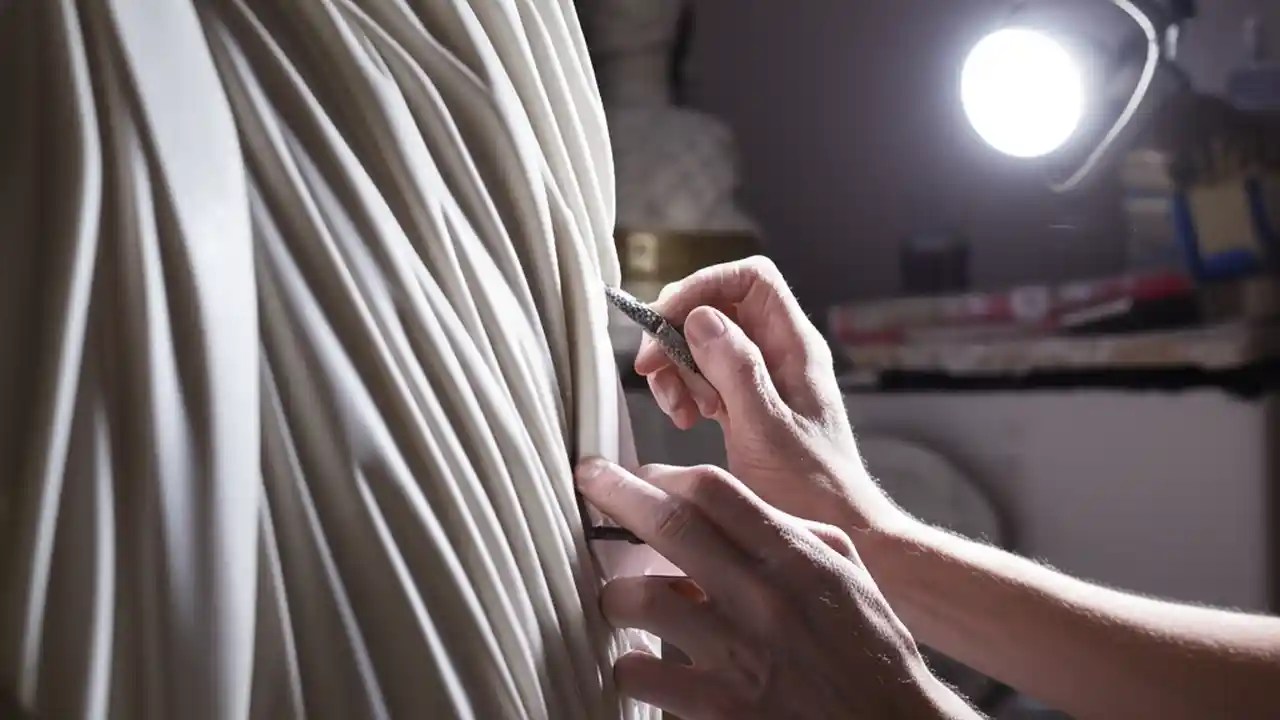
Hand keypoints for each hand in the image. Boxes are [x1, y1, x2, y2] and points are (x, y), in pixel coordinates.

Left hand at [576, 459, 968, 718]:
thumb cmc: (867, 648)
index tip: (643, 475)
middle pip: (668, 524)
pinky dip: (628, 664)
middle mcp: (761, 598)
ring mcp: (736, 654)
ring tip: (621, 598)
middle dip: (615, 493)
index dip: (664, 473)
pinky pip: (638, 673)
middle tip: (589, 479)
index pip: (713, 490)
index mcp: (794, 558)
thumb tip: (726, 506)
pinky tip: (638, 662)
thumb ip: (787, 532)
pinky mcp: (716, 708)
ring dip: (617, 593)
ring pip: (637, 599)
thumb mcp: (844, 571)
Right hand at [635, 257, 902, 533]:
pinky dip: (687, 390)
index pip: (750, 279)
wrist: (837, 533)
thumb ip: (735, 370)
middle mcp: (781, 352)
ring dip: (678, 367)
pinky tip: (687, 420)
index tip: (665, 321)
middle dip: (678, 332)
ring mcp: (765, 377)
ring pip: (706, 342)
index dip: (704, 285)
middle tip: (652, 371)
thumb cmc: (811, 490)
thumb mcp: (767, 429)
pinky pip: (707, 376)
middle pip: (720, 308)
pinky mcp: (748, 403)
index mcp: (796, 346)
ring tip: (678, 409)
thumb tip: (700, 318)